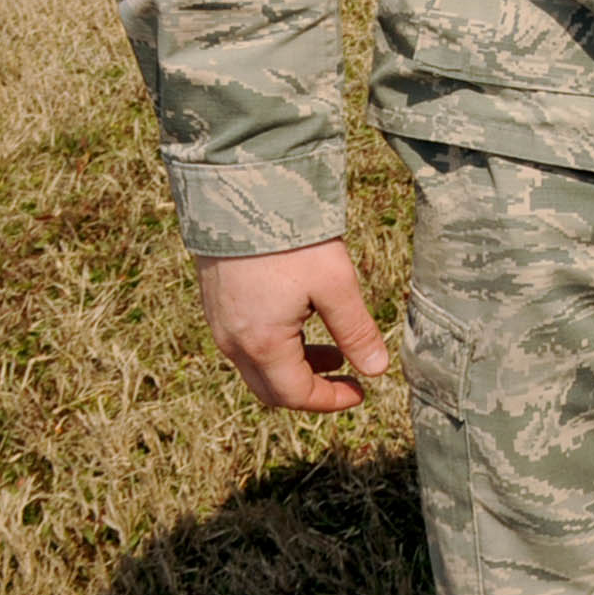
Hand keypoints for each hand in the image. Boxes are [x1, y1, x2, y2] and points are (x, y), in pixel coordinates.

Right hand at [192, 238, 391, 413]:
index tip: (360, 392)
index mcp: (262, 344)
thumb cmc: (290, 238)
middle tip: (347, 377)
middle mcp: (233, 342)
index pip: (295, 395)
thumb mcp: (335, 284)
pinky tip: (302, 321)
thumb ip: (356, 330)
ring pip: (258, 366)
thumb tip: (377, 369)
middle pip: (272, 388)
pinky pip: (245, 343)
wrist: (239, 194)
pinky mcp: (216, 303)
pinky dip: (276, 347)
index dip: (330, 400)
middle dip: (311, 389)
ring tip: (334, 349)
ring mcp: (220, 323)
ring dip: (296, 367)